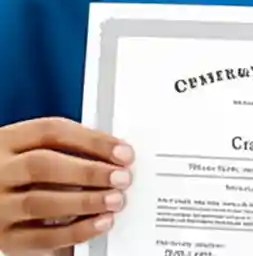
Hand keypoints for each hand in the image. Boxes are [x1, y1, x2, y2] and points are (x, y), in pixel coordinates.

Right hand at [0, 117, 133, 253]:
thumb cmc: (22, 174)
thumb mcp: (33, 150)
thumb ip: (68, 150)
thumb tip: (116, 158)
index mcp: (7, 141)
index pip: (50, 131)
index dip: (92, 141)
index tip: (123, 152)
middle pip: (42, 165)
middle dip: (89, 172)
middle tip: (122, 177)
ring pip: (40, 202)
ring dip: (85, 202)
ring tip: (115, 200)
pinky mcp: (4, 237)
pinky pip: (40, 237)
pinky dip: (75, 231)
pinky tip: (100, 223)